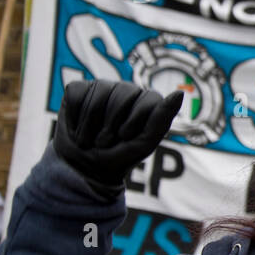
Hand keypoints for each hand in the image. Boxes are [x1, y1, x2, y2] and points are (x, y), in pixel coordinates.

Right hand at [54, 80, 183, 191]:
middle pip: (123, 93)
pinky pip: (77, 94)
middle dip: (112, 124)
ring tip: (90, 139)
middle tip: (105, 142)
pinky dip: (75, 117)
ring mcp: (102, 87)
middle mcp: (126, 90)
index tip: (126, 138)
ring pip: (99, 92)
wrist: (85, 167)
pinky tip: (78, 128)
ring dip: (91, 125)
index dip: (134, 121)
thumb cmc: (120, 155)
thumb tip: (179, 93)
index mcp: (147, 102)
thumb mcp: (144, 143)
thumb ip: (162, 119)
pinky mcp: (78, 89)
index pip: (148, 98)